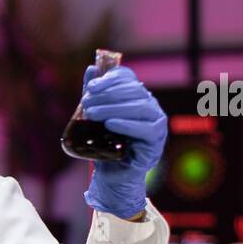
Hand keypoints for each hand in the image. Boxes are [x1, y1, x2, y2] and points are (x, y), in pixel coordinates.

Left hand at [79, 64, 167, 219]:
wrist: (111, 175)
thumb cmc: (104, 145)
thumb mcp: (96, 118)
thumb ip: (95, 94)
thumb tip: (91, 69)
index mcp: (137, 97)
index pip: (128, 79)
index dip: (110, 79)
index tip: (90, 88)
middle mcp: (149, 106)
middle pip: (133, 91)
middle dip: (107, 95)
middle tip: (86, 103)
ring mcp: (156, 123)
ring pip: (139, 107)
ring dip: (113, 108)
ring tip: (92, 114)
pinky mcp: (156, 141)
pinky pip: (145, 129)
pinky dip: (126, 125)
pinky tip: (111, 124)